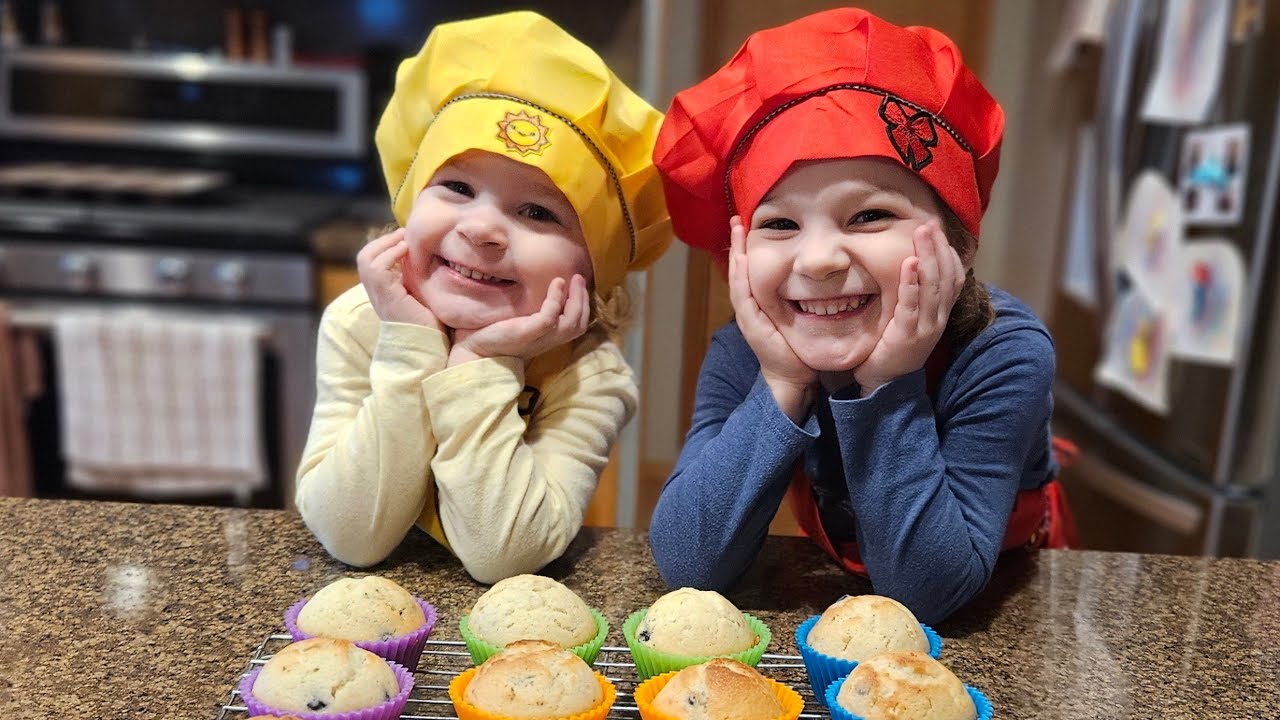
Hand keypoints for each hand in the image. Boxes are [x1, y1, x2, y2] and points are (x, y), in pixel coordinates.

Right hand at [357, 228, 443, 331]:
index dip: (385, 245)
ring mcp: (379, 293)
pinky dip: (390, 254)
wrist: (427, 345)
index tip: (404, 238)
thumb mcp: (422, 294)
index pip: (373, 260)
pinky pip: (378, 267)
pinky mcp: (386, 295)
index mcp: (383, 290)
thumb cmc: (430, 324)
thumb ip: (417, 277)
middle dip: (382, 240)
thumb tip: (428, 256)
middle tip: (403, 233)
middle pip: (365, 256)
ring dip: (386, 244)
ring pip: (367, 258)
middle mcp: (377, 292)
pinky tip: (406, 249)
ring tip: (404, 239)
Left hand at [449, 274, 590, 364]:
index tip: (578, 286)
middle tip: (579, 278)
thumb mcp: (517, 323)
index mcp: (546, 339)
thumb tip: (532, 289)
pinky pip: (550, 316)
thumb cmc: (492, 336)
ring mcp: (538, 338)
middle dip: (583, 300)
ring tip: (571, 278)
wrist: (474, 352)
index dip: (582, 307)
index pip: (576, 326)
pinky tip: (556, 283)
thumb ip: (529, 313)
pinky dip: (556, 298)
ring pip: (571, 322)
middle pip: (578, 324)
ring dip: (575, 298)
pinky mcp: (528, 333)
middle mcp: (547, 341)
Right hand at [728, 216, 815, 419]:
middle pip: (739, 269)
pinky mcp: (752, 324)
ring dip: (736, 253)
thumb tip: (819, 274)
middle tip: (736, 220)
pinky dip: (741, 275)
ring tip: (737, 231)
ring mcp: (748, 315)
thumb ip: (803, 296)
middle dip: (737, 244)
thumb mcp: (799, 314)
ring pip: (738, 278)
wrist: (792, 375)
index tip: (748, 224)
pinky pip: (743, 295)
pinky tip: (742, 258)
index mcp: (760, 302)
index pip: (750, 269)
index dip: (747, 247)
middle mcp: (750, 306)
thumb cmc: (798, 346)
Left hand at [853, 220, 963, 395]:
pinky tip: (909, 264)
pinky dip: (911, 283)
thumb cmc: (891, 349)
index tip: (938, 231)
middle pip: (945, 277)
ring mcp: (925, 328)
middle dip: (938, 248)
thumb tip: (911, 270)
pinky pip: (911, 305)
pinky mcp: (907, 336)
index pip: (954, 278)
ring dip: (927, 257)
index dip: (948, 254)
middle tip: (929, 224)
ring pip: (932, 287)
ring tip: (922, 234)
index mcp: (939, 315)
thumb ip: (914, 299)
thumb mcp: (909, 321)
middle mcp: (937, 320)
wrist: (883, 385)